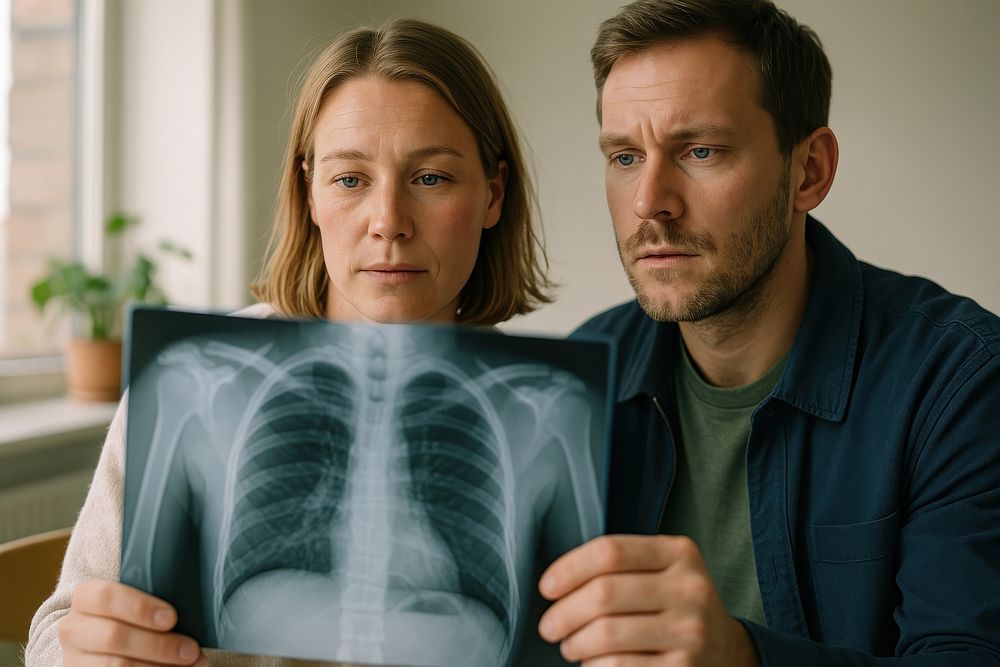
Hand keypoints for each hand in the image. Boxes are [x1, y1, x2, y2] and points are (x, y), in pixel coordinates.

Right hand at [59, 580, 207, 665]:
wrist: (103, 645)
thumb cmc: (131, 616)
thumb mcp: (136, 602)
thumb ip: (154, 600)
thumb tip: (192, 611)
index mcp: (85, 598)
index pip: (106, 597)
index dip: (140, 608)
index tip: (172, 618)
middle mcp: (73, 628)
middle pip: (114, 637)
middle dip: (159, 645)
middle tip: (191, 651)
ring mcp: (74, 659)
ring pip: (116, 666)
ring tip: (192, 665)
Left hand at [537, 534, 758, 666]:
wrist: (725, 649)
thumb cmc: (674, 604)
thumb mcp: (662, 570)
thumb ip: (620, 565)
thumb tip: (556, 583)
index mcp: (679, 553)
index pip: (610, 551)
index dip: (569, 568)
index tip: (547, 587)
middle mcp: (690, 588)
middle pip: (604, 593)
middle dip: (563, 613)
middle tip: (550, 626)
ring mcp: (690, 631)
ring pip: (607, 633)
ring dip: (575, 643)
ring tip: (570, 646)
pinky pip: (620, 666)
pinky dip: (595, 666)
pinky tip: (592, 663)